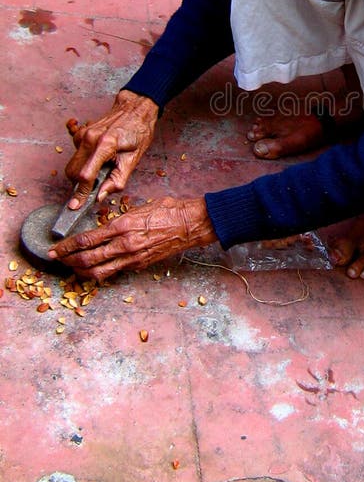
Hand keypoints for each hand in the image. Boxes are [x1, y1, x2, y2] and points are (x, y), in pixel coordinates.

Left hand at [48, 197, 216, 281]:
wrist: (190, 224)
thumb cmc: (168, 211)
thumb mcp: (138, 208)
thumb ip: (119, 219)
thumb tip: (103, 226)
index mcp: (122, 225)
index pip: (86, 240)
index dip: (66, 247)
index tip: (56, 249)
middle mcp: (125, 244)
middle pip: (87, 259)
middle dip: (68, 261)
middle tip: (57, 260)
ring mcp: (132, 257)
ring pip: (98, 272)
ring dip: (81, 272)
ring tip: (72, 268)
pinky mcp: (139, 265)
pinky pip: (114, 272)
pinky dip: (100, 273)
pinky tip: (94, 270)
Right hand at [65, 91, 158, 208]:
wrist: (134, 109)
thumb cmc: (138, 132)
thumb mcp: (134, 159)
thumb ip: (117, 180)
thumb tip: (100, 196)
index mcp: (105, 144)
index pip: (85, 176)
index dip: (80, 193)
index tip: (74, 206)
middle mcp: (89, 138)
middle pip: (73, 172)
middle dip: (80, 185)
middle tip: (96, 187)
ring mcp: (82, 135)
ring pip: (72, 165)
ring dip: (82, 174)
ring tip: (102, 168)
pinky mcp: (79, 134)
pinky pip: (76, 156)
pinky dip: (83, 163)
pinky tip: (99, 158)